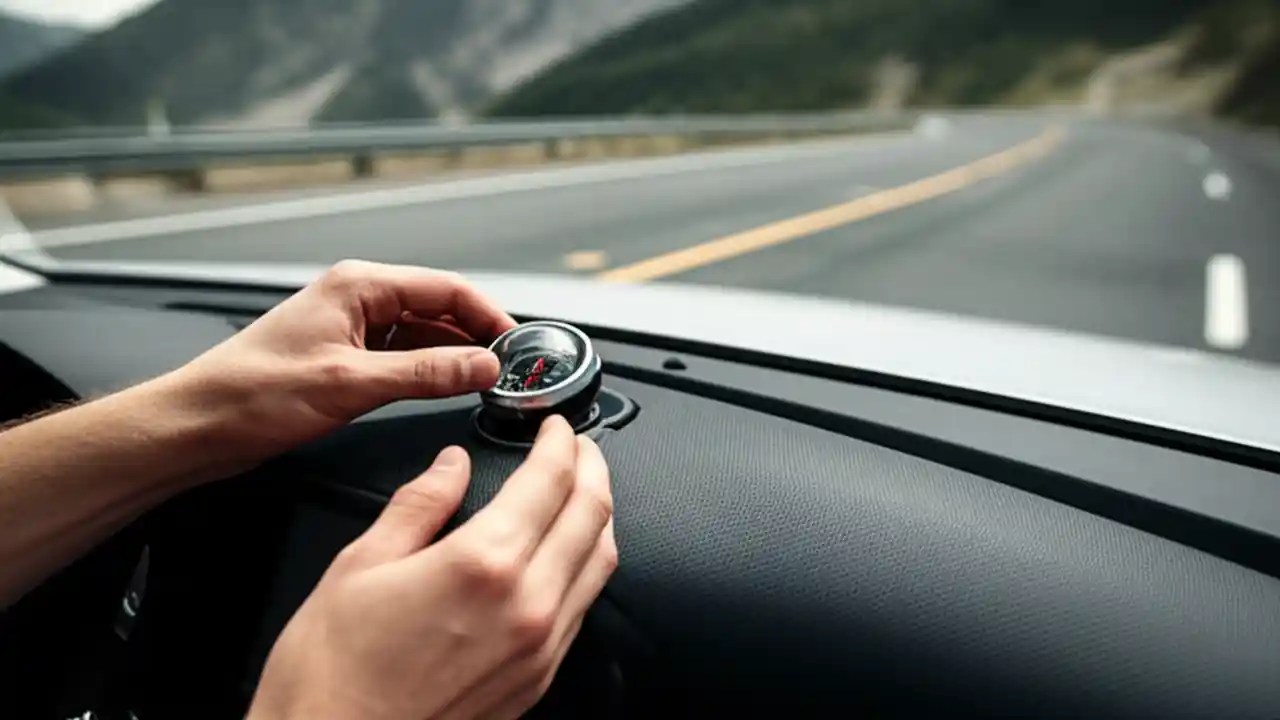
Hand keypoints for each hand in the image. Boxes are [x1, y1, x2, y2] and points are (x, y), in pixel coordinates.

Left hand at [173, 260, 515, 464]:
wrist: (198, 424)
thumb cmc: (251, 394)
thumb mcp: (351, 384)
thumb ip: (426, 374)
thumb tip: (482, 367)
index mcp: (358, 285)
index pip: (446, 288)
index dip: (489, 315)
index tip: (517, 346)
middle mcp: (356, 298)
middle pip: (439, 308)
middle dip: (477, 335)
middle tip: (510, 369)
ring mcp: (351, 328)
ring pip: (423, 333)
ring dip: (455, 355)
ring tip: (486, 382)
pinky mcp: (344, 357)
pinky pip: (402, 355)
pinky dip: (429, 369)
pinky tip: (445, 388)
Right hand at [248, 416, 617, 719]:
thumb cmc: (331, 673)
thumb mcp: (360, 566)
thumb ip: (417, 505)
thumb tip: (449, 466)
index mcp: (484, 565)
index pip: (550, 480)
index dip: (561, 441)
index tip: (556, 427)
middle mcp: (526, 606)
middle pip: (592, 515)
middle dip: (592, 468)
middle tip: (578, 447)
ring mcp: (539, 649)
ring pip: (600, 563)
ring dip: (598, 516)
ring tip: (580, 491)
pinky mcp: (537, 680)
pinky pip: (582, 608)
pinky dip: (584, 566)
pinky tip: (562, 556)